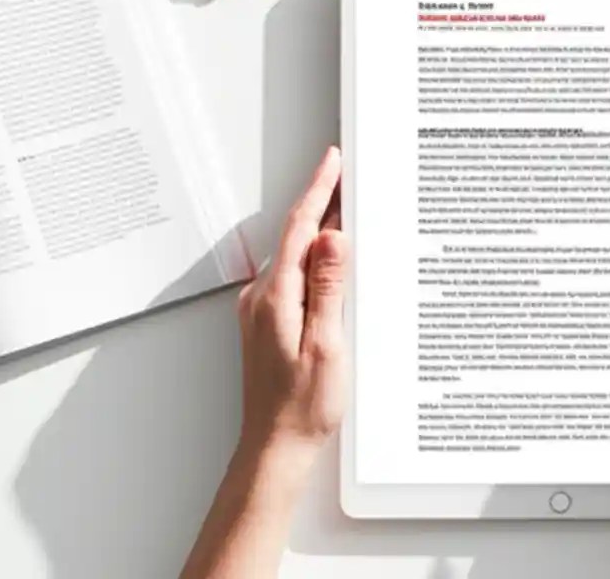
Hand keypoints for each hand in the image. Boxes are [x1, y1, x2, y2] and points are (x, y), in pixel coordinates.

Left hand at [181, 147, 345, 578]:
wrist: (275, 448)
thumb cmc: (301, 407)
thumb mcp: (327, 345)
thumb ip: (328, 288)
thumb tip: (332, 239)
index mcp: (275, 298)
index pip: (300, 229)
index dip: (319, 190)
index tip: (333, 161)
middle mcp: (261, 299)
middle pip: (295, 236)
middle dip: (322, 203)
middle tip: (349, 176)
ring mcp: (261, 312)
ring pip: (294, 256)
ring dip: (318, 232)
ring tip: (346, 210)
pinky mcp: (267, 325)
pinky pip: (292, 277)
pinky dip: (312, 261)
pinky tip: (331, 263)